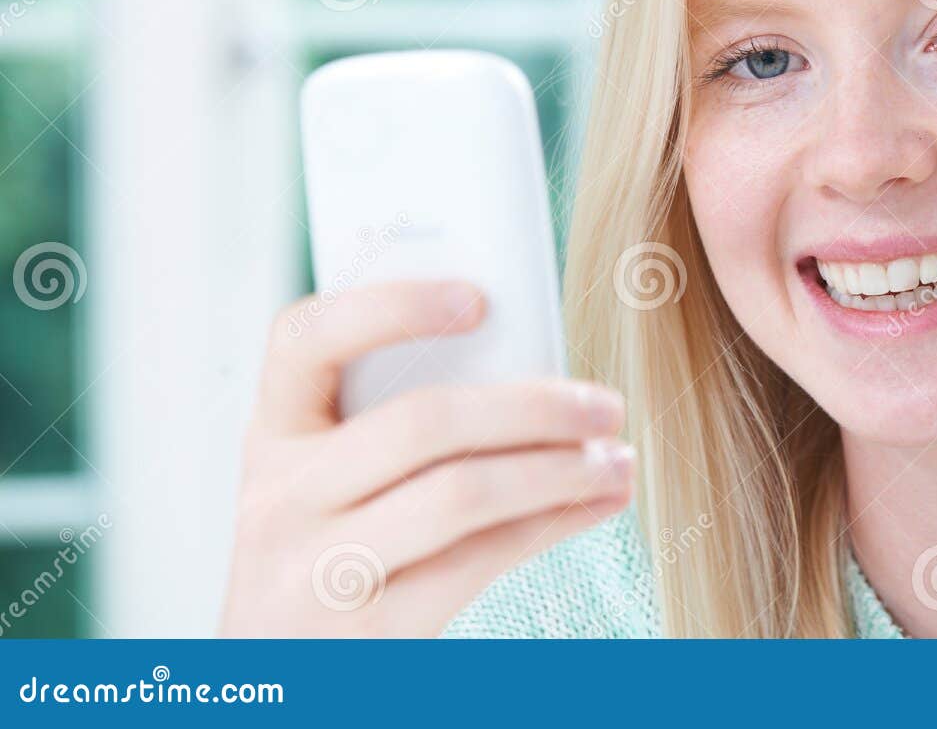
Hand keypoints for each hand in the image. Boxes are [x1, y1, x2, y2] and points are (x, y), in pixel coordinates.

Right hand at [218, 279, 631, 635]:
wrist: (278, 682)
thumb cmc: (335, 550)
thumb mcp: (333, 481)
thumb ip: (399, 423)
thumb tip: (542, 373)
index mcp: (274, 433)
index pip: (303, 339)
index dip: (389, 307)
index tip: (479, 299)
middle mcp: (280, 497)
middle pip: (421, 422)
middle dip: (533, 406)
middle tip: (604, 404)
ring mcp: (314, 571)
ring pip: (461, 494)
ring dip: (559, 471)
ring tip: (617, 460)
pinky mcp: (365, 632)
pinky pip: (476, 562)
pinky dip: (550, 524)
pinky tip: (594, 505)